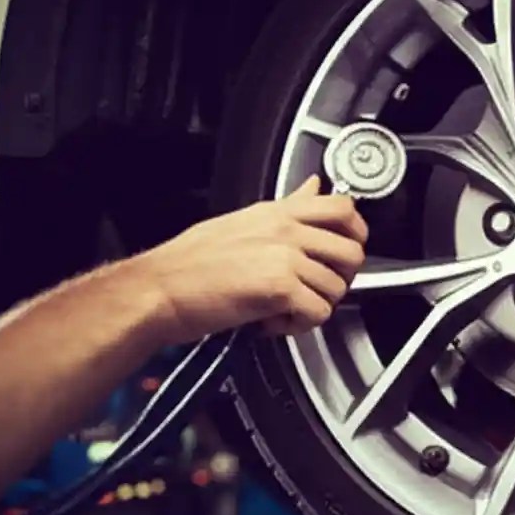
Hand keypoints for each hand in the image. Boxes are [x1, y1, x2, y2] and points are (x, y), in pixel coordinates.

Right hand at [129, 176, 369, 343]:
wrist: (158, 290)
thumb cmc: (189, 263)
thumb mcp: (243, 221)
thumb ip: (287, 206)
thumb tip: (314, 187)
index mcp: (278, 212)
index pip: (344, 208)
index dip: (356, 233)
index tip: (345, 252)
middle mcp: (286, 231)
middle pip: (352, 253)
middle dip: (339, 280)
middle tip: (312, 290)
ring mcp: (285, 257)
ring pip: (336, 289)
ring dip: (312, 307)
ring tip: (280, 309)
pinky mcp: (280, 288)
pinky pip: (318, 314)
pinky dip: (298, 326)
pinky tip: (272, 321)